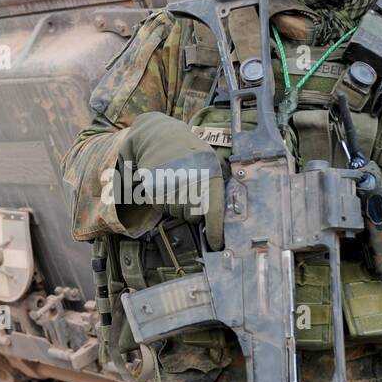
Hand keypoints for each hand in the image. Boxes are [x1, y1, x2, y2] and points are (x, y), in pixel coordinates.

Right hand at [117, 112, 224, 249]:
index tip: (216, 244)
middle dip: (193, 210)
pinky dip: (164, 202)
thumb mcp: (211, 161)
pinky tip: (166, 185)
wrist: (158, 137)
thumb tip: (227, 211)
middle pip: (193, 217)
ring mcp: (171, 189)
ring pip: (177, 214)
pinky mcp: (154, 192)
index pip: (214, 212)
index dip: (215, 231)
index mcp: (209, 176)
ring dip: (177, 205)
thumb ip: (219, 183)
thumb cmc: (189, 151)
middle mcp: (190, 184)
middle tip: (190, 191)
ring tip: (177, 183)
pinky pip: (162, 209)